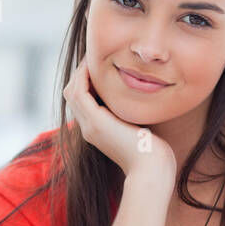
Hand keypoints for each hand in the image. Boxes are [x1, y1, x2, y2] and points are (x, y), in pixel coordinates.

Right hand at [62, 59, 174, 180]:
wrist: (151, 169)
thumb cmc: (152, 152)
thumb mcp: (139, 128)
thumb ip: (133, 114)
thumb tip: (141, 100)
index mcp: (96, 130)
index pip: (82, 100)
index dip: (87, 80)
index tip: (101, 64)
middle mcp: (88, 128)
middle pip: (72, 94)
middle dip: (81, 73)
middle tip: (95, 56)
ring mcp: (89, 126)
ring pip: (72, 91)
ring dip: (81, 71)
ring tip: (94, 56)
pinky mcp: (96, 123)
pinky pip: (80, 93)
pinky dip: (84, 76)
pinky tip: (95, 65)